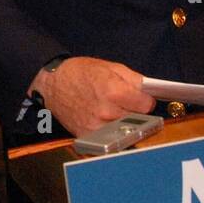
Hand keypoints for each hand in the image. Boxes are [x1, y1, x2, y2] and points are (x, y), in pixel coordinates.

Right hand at [33, 57, 154, 136]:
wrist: (52, 84)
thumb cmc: (79, 73)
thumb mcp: (110, 67)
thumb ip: (134, 79)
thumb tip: (150, 91)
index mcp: (114, 91)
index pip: (146, 106)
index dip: (145, 100)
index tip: (141, 98)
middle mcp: (106, 111)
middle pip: (137, 118)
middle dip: (134, 110)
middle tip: (123, 101)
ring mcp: (96, 126)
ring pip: (124, 128)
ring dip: (123, 121)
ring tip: (110, 108)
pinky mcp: (87, 135)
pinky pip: (109, 135)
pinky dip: (109, 129)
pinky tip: (101, 117)